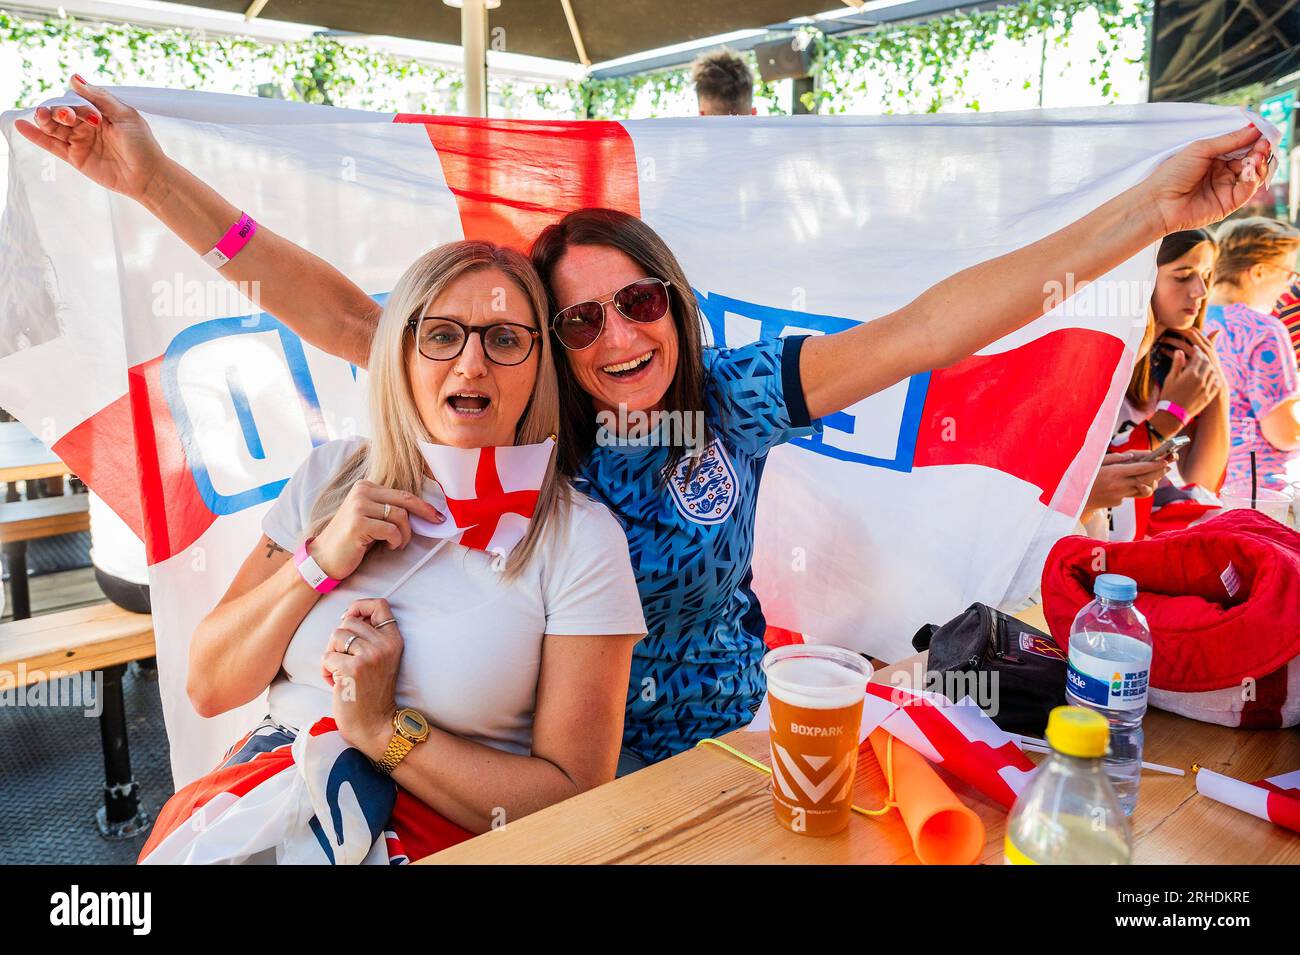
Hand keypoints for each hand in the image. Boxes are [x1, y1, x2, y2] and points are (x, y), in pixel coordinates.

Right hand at [13, 74, 167, 201]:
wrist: (148, 176)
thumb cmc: (142, 145)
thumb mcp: (125, 115)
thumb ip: (100, 97)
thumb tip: (73, 78)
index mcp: (99, 111)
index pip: (77, 100)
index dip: (78, 104)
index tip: (92, 116)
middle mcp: (87, 125)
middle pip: (62, 111)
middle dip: (60, 111)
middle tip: (67, 117)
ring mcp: (80, 141)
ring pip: (54, 126)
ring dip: (45, 119)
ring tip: (43, 116)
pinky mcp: (75, 157)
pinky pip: (51, 145)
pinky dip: (36, 136)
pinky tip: (21, 126)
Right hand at [309, 479, 442, 580]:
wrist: (324, 558)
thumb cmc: (352, 541)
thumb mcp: (371, 518)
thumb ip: (389, 510)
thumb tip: (422, 512)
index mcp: (365, 487)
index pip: (401, 493)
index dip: (422, 505)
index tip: (437, 515)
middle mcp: (361, 492)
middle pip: (404, 500)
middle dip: (424, 513)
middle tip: (436, 523)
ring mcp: (359, 506)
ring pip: (400, 516)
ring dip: (405, 534)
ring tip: (397, 544)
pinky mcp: (358, 523)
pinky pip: (391, 530)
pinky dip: (395, 541)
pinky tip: (388, 547)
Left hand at [322, 598, 404, 759]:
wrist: (375, 725)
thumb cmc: (371, 691)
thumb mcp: (380, 658)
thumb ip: (370, 636)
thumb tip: (346, 615)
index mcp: (394, 640)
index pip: (379, 604)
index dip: (359, 607)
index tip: (350, 621)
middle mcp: (385, 644)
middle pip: (349, 621)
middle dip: (339, 640)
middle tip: (344, 660)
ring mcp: (370, 656)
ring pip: (336, 636)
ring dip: (331, 654)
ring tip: (340, 672)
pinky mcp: (353, 668)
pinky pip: (327, 656)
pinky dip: (326, 671)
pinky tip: (337, 683)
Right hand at [1086, 451, 1173, 509]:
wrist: (1072, 498)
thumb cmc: (1083, 476)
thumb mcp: (1096, 462)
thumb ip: (1116, 458)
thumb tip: (1133, 456)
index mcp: (1114, 473)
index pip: (1140, 468)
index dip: (1155, 464)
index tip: (1165, 460)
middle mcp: (1118, 485)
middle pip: (1146, 479)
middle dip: (1158, 472)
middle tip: (1167, 466)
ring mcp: (1119, 496)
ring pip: (1142, 489)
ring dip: (1150, 481)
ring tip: (1154, 475)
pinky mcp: (1117, 502)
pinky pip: (1130, 494)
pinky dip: (1133, 488)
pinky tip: (1129, 483)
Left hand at [1139, 125, 1273, 236]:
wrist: (1158, 202)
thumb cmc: (1173, 173)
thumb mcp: (1202, 149)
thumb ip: (1230, 140)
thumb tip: (1255, 127)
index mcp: (1214, 157)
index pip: (1241, 146)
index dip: (1254, 139)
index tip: (1262, 132)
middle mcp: (1221, 172)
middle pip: (1250, 159)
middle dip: (1259, 151)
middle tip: (1263, 145)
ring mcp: (1225, 188)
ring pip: (1252, 174)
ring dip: (1258, 164)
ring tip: (1255, 157)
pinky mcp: (1228, 203)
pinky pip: (1247, 190)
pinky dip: (1252, 179)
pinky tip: (1249, 171)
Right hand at [1156, 338, 1220, 418]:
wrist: (1172, 414)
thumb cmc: (1168, 395)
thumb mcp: (1170, 378)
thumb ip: (1177, 364)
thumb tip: (1180, 351)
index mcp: (1191, 374)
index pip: (1198, 357)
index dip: (1197, 351)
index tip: (1195, 348)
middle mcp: (1201, 380)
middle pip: (1208, 363)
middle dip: (1204, 358)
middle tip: (1200, 356)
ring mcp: (1206, 388)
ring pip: (1214, 372)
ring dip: (1210, 367)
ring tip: (1205, 366)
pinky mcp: (1209, 396)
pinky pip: (1216, 383)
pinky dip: (1214, 378)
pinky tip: (1210, 377)